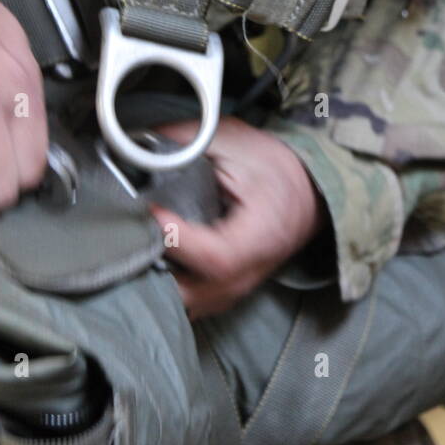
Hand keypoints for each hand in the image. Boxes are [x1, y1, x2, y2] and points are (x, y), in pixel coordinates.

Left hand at [150, 116, 327, 320]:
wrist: (311, 189)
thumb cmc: (274, 165)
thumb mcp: (233, 139)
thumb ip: (185, 139)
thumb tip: (136, 142)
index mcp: (261, 234)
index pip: (216, 257)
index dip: (178, 239)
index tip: (151, 210)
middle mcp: (252, 270)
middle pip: (197, 293)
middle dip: (158, 271)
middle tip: (134, 239)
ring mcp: (242, 286)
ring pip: (192, 306)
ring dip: (161, 284)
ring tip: (140, 250)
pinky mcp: (232, 288)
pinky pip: (196, 304)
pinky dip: (172, 290)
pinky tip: (157, 263)